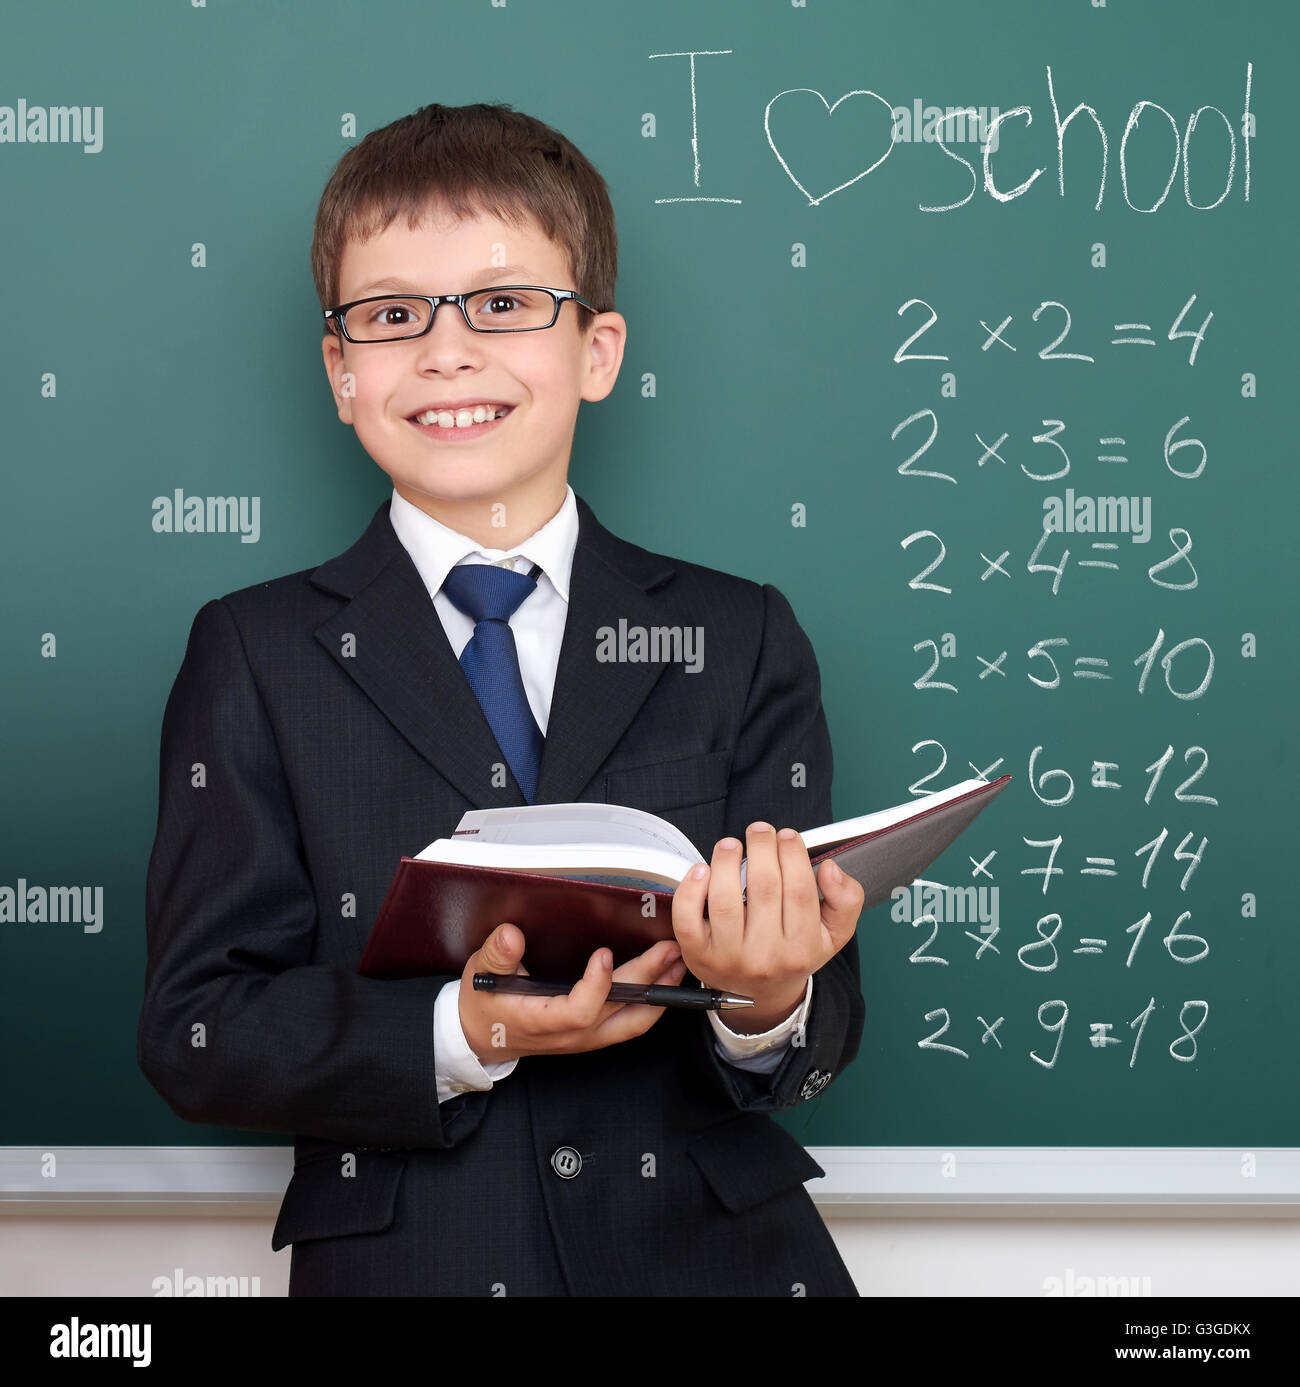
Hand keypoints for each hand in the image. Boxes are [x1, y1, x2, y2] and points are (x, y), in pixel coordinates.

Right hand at [458, 923, 686, 1063]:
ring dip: (659, 993)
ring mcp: (587, 1037)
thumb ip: (497, 956)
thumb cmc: (484, 1005)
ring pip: (634, 1023)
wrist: (482, 1038)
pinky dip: (652, 1002)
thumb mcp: (482, 974)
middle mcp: (572, 1034)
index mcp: (542, 1021)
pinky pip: (632, 1024)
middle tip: (668, 948)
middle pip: (618, 1011)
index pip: (578, 1011)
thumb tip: (510, 935)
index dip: (596, 986)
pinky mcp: (595, 1034)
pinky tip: (664, 979)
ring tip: (678, 962)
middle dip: (647, 979)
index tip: (604, 954)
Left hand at [671, 823, 864, 1031]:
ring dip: (726, 860)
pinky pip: (688, 918)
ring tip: (732, 845)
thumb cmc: (794, 953)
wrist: (760, 995)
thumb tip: (830, 868)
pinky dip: (691, 889)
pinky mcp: (698, 955)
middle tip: (760, 831)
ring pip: (724, 899)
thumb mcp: (833, 933)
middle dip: (761, 847)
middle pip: (764, 887)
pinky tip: (703, 869)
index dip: (792, 854)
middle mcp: (765, 957)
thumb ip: (846, 899)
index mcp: (801, 949)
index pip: (799, 890)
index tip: (787, 835)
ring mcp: (728, 957)